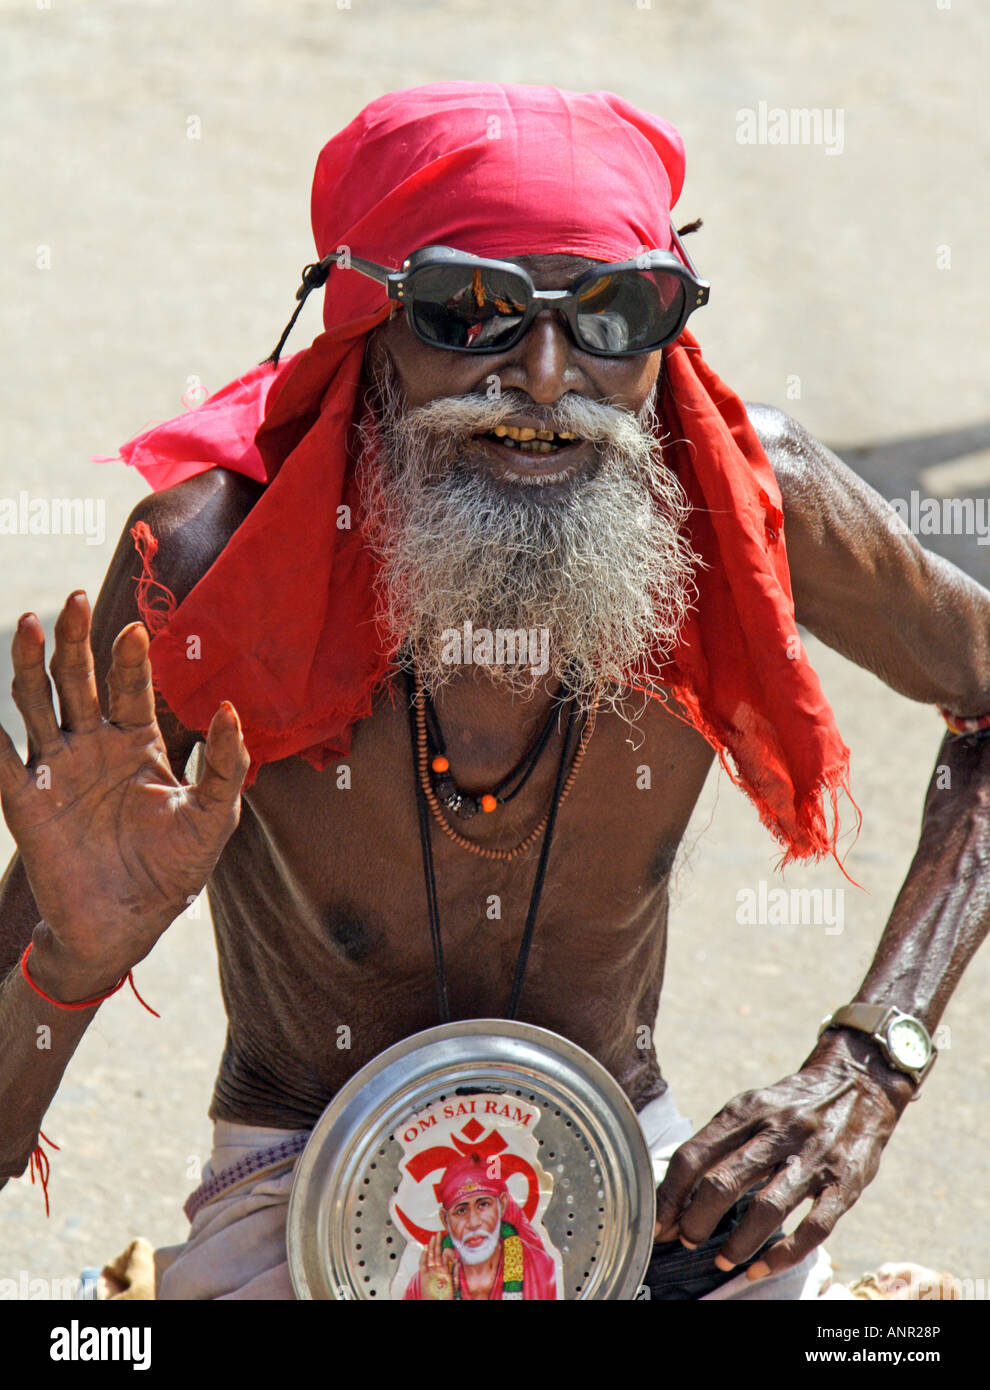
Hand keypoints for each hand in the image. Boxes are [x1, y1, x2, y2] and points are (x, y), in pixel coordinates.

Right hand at [0, 592, 249, 996]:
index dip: (130, 657)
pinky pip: (1, 762)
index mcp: (137, 742)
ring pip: (37, 703)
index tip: (135, 630)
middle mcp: (92, 745)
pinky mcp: (25, 801)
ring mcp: (55, 769)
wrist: (127, 925)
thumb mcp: (214, 817)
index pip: (130, 686)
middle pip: (78, 679)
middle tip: (73, 601)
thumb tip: (230, 710)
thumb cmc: (175, 869)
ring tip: (32, 626)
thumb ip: (225, 765)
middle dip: (75, 640)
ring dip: (32, 665)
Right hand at [418, 1233, 457, 1299]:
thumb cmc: (446, 1296)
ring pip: (430, 1256)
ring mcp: (430, 1272)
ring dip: (431, 1247)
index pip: (443, 1256)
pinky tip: (425, 1248)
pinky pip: (422, 1264)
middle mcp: (437, 1270)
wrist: (436, 1303)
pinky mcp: (423, 1276)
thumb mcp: (453, 1284)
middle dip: (437, 1243)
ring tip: (432, 1238)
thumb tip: (457, 1262)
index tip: (446, 1240)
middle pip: (436, 1253)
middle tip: (438, 1234)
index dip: (444, 1248)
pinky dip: (423, 1256)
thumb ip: (455, 1273)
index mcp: (444, 1271)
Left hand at [654, 1029, 914, 1280]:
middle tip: (686, 1240)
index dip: (670, 1195)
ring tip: (722, 1260)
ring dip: (737, 1243)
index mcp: (747, 1109)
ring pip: (765, 1209)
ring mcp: (813, 1157)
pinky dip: (785, 1254)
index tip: (660, 1221)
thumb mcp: (754, 1105)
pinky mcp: (845, 1182)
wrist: (859, 1082)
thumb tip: (678, 1188)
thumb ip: (721, 1140)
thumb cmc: (793, 1104)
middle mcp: (778, 1130)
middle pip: (723, 1183)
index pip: (694, 1155)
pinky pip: (814, 1227)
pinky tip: (763, 1267)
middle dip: (696, 1221)